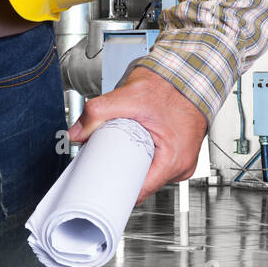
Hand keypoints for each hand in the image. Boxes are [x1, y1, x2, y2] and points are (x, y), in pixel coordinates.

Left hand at [69, 67, 207, 203]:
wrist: (190, 74)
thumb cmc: (172, 86)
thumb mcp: (131, 96)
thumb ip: (98, 111)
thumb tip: (77, 132)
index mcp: (175, 159)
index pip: (139, 192)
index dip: (115, 191)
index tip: (99, 186)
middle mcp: (182, 165)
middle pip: (142, 184)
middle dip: (121, 174)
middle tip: (105, 159)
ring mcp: (183, 160)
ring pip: (150, 174)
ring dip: (133, 165)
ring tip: (122, 150)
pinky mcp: (180, 154)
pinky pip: (157, 164)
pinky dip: (144, 158)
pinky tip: (136, 147)